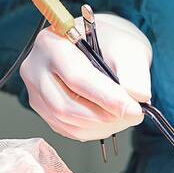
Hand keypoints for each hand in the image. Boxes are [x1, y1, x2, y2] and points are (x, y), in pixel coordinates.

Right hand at [20, 12, 151, 140]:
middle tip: (133, 114)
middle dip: (104, 116)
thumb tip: (138, 97)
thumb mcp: (128, 47)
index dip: (107, 98)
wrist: (100, 45)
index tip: (135, 110)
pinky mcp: (41, 108)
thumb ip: (134, 71)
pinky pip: (66, 129)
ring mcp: (35, 91)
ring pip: (65, 121)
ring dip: (100, 126)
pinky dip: (92, 130)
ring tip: (124, 117)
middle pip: (66, 105)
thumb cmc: (111, 42)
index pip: (77, 77)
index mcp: (52, 43)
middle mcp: (35, 68)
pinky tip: (109, 120)